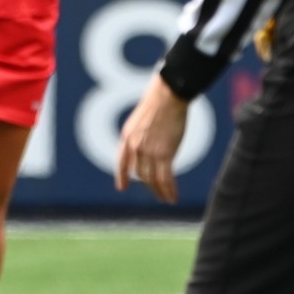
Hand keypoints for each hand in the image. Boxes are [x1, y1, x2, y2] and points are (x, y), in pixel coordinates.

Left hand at [115, 74, 188, 203]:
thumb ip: (139, 136)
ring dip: (159, 191)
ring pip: (152, 179)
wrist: (169, 95)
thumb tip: (145, 151)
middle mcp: (135, 146)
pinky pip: (165, 179)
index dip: (121, 175)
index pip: (121, 161)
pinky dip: (169, 190)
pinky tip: (173, 198)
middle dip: (149, 185)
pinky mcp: (164, 154)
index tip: (121, 188)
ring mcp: (149, 151)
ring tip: (165, 199)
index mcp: (127, 136)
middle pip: (141, 173)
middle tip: (157, 192)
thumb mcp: (140, 120)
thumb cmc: (159, 103)